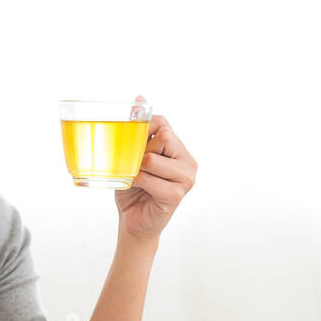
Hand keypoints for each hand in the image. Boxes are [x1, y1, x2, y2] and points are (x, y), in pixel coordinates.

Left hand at [115, 93, 196, 243]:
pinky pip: (148, 178)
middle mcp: (188, 162)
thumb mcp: (135, 156)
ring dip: (136, 168)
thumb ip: (140, 131)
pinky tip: (137, 189)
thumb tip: (140, 97)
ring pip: (152, 158)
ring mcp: (186, 178)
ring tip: (136, 179)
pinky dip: (136, 182)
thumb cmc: (134, 189)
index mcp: (180, 150)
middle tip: (135, 166)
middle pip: (162, 136)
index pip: (164, 124)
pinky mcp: (177, 194)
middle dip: (140, 149)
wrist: (134, 223)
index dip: (144, 127)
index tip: (132, 140)